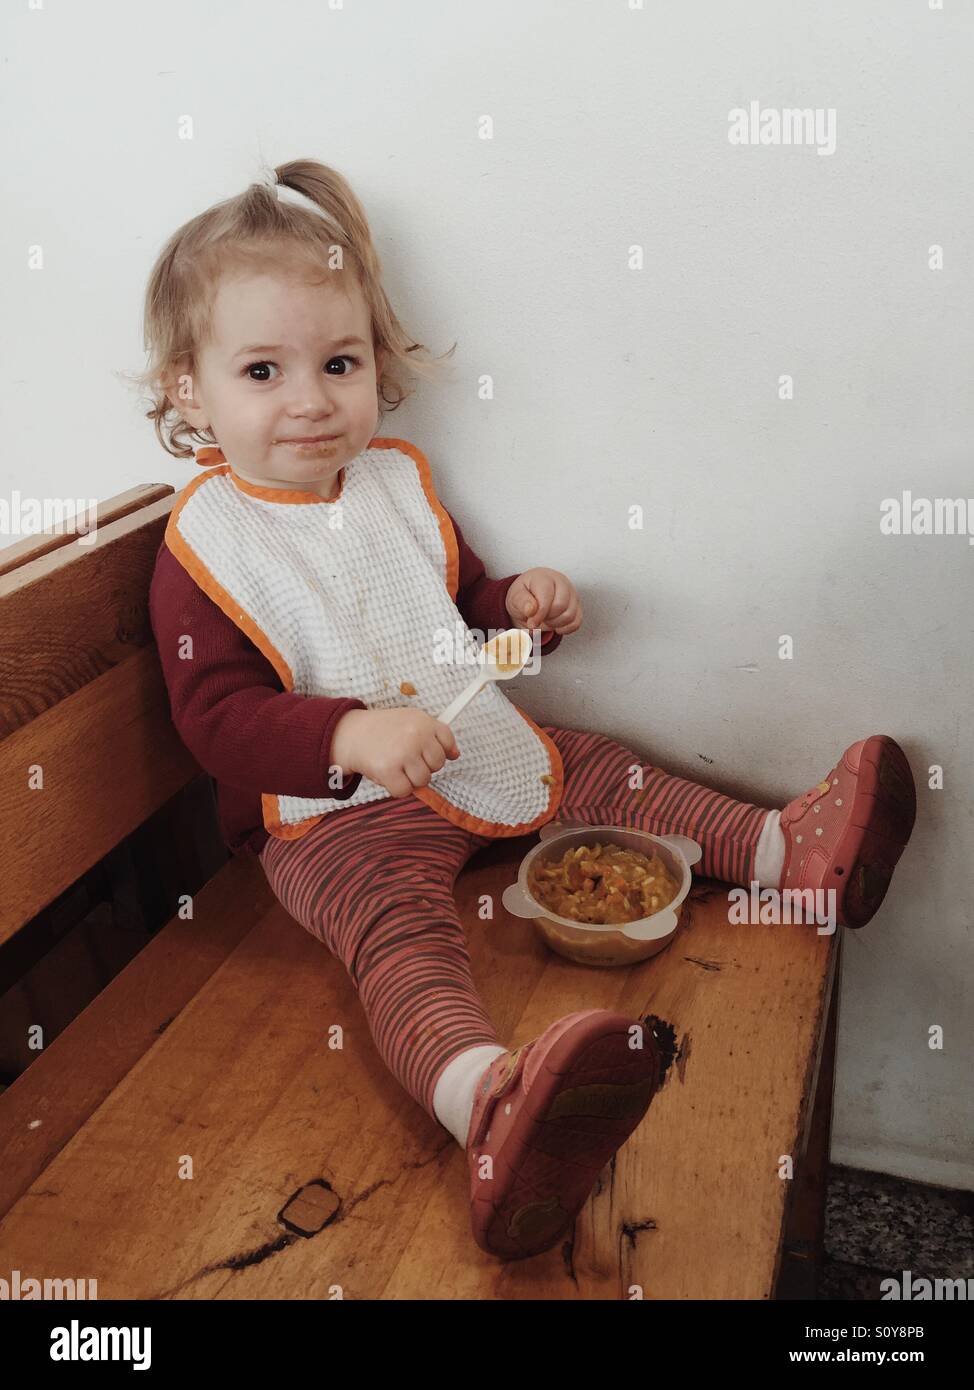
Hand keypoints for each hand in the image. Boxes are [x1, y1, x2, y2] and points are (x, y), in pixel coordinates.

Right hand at [331, 708, 459, 797]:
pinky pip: (405, 791)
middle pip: (437, 765)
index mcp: (423, 721)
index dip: (440, 751)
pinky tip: (388, 775)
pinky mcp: (389, 770)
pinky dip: (396, 788)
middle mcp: (416, 735)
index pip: (447, 742)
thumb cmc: (384, 730)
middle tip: (404, 758)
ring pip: (423, 780)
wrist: (351, 734)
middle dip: (423, 766)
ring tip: (395, 765)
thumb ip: (435, 735)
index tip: (424, 752)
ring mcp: (403, 752)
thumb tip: (456, 755)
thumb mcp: (411, 720)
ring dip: (409, 779)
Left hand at [504, 567, 581, 638]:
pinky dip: (565, 628)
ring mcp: (572, 594)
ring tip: (545, 620)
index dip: (539, 614)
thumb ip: (521, 602)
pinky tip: (555, 626)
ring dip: (555, 624)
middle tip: (538, 618)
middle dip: (547, 618)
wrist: (530, 594)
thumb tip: (531, 610)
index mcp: (544, 578)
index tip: (531, 623)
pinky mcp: (577, 606)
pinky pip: (577, 622)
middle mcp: (562, 583)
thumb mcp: (515, 596)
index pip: (547, 597)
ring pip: (570, 615)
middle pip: (561, 606)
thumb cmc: (524, 593)